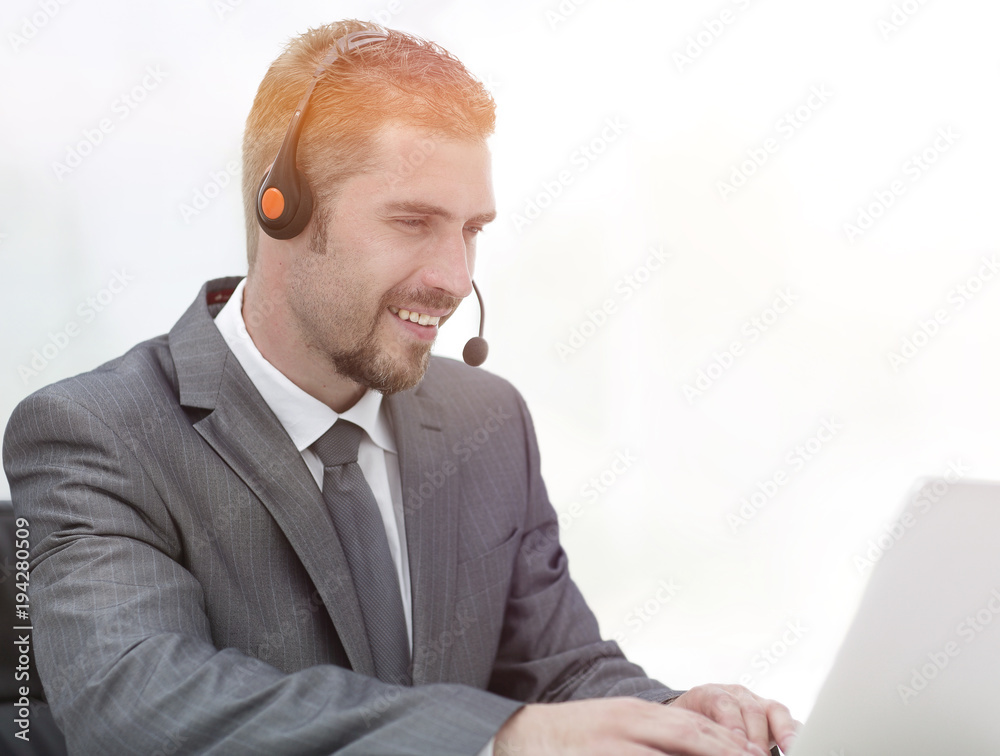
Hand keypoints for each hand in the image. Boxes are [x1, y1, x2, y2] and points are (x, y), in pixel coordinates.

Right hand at [493, 696, 778, 754]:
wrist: (520, 737)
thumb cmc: (574, 737)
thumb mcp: (617, 724)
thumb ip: (656, 735)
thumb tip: (699, 745)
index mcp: (633, 714)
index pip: (693, 726)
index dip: (729, 743)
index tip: (756, 753)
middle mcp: (626, 728)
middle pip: (689, 740)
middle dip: (726, 753)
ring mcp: (612, 748)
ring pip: (670, 753)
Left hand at [668, 684, 800, 753]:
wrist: (694, 716)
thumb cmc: (689, 727)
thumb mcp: (686, 728)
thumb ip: (699, 736)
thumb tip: (709, 746)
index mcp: (708, 693)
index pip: (722, 702)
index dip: (731, 723)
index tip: (738, 743)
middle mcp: (736, 694)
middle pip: (751, 709)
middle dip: (757, 736)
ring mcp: (757, 702)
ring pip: (775, 711)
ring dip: (784, 733)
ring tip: (791, 750)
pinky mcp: (774, 715)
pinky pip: (789, 721)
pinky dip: (794, 734)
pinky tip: (798, 748)